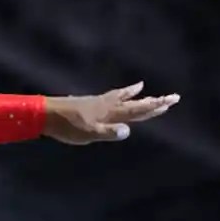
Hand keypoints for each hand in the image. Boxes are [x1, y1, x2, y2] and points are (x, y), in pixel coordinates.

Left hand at [43, 82, 178, 144]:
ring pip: (121, 98)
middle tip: (172, 97)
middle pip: (135, 104)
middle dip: (154, 102)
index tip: (171, 101)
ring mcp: (98, 103)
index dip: (155, 107)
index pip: (137, 111)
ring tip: (143, 87)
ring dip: (133, 95)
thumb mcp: (89, 133)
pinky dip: (115, 94)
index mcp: (110, 114)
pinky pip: (107, 97)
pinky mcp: (88, 103)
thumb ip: (109, 132)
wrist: (46, 114)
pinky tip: (114, 94)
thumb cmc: (67, 127)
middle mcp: (108, 106)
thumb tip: (128, 130)